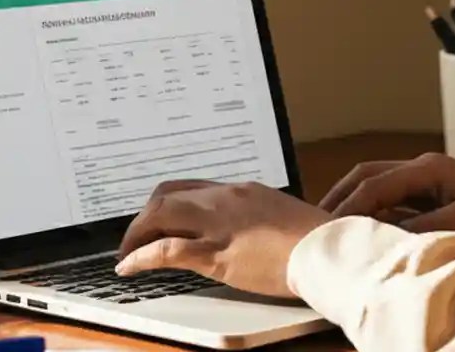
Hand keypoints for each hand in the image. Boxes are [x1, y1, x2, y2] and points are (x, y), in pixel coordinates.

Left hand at [115, 180, 333, 298]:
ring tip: (126, 254)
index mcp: (243, 190)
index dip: (166, 202)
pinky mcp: (217, 255)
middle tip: (135, 237)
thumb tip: (251, 229)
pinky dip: (140, 258)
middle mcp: (226, 200)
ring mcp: (220, 225)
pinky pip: (166, 251)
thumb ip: (260, 218)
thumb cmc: (317, 239)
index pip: (192, 187)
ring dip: (135, 235)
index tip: (157, 217)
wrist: (328, 250)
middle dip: (145, 217)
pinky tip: (129, 268)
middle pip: (167, 196)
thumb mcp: (283, 217)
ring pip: (160, 216)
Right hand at [320, 152, 454, 244]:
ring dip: (354, 199)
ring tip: (333, 222)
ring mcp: (426, 177)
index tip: (329, 226)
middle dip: (341, 194)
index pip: (374, 185)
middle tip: (318, 218)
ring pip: (377, 182)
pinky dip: (373, 207)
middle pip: (368, 174)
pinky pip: (392, 196)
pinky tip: (364, 225)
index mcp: (426, 167)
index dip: (349, 206)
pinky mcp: (431, 191)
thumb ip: (419, 229)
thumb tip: (382, 236)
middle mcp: (421, 166)